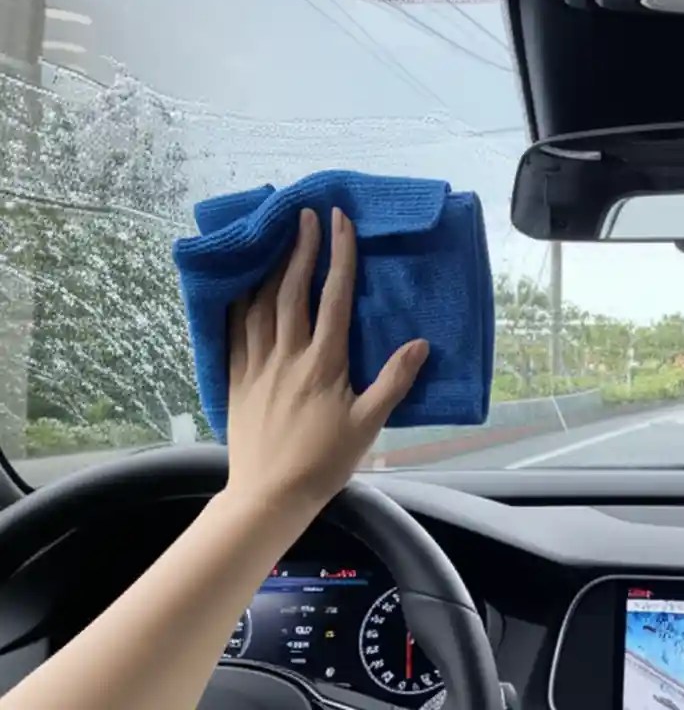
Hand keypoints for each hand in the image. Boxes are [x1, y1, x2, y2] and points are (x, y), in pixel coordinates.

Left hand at [225, 207, 427, 508]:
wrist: (269, 495)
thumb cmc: (324, 462)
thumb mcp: (370, 426)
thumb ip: (394, 382)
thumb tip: (421, 344)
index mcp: (324, 363)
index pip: (334, 297)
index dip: (338, 255)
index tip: (339, 221)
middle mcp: (288, 356)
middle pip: (291, 289)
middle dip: (300, 248)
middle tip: (305, 216)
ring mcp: (257, 366)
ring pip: (259, 304)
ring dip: (270, 268)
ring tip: (277, 242)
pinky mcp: (236, 380)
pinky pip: (233, 330)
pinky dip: (238, 301)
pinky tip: (241, 287)